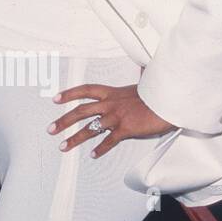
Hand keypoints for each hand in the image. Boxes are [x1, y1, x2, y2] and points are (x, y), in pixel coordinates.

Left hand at [47, 83, 177, 158]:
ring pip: (90, 128)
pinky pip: (109, 141)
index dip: (69, 94)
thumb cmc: (158, 92)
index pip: (85, 90)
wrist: (170, 100)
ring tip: (63, 146)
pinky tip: (93, 155)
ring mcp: (117, 117)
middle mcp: (111, 103)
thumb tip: (143, 66)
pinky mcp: (126, 129)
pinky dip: (100, 149)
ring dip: (75, 138)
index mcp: (113, 92)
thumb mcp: (145, 82)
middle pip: (81, 111)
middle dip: (64, 120)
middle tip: (51, 129)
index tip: (56, 99)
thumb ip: (139, 76)